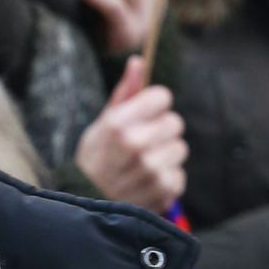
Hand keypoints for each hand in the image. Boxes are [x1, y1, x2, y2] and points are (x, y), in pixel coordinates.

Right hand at [75, 57, 186, 211]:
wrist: (88, 207)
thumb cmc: (95, 160)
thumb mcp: (102, 124)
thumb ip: (125, 93)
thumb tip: (139, 60)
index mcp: (118, 124)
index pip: (162, 97)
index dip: (154, 104)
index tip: (145, 113)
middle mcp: (136, 145)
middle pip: (175, 122)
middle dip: (162, 130)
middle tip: (144, 142)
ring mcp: (152, 170)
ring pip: (180, 148)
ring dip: (166, 154)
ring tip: (144, 164)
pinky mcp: (164, 190)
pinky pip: (179, 173)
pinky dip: (167, 177)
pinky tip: (147, 181)